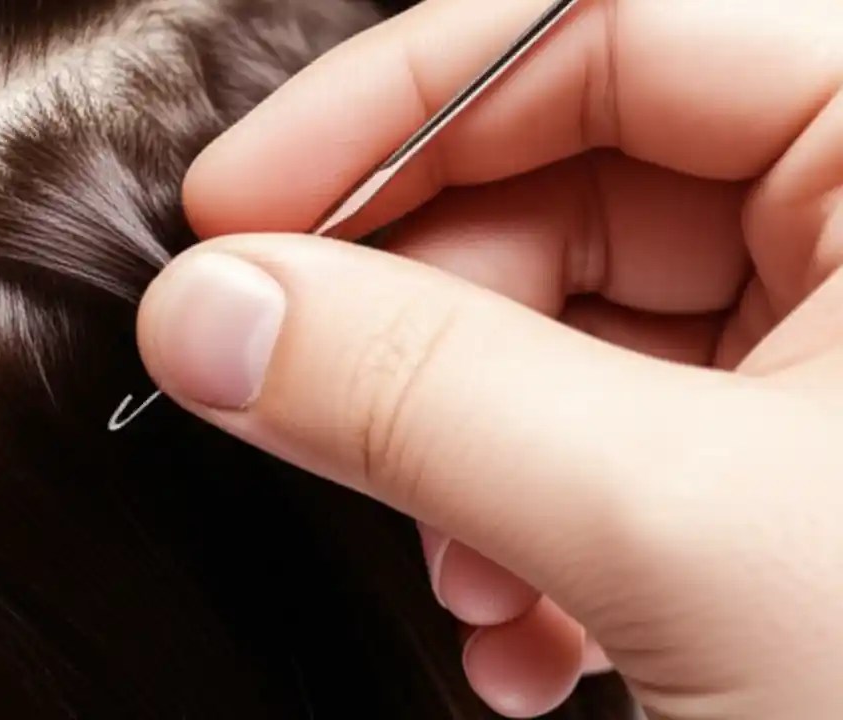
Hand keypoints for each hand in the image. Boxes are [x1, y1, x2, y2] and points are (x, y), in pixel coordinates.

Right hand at [134, 0, 842, 716]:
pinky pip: (609, 436)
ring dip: (465, 456)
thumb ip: (416, 394)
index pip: (598, 24)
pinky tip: (525, 634)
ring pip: (570, 330)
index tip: (240, 206)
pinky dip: (530, 528)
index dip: (388, 108)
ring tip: (463, 580)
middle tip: (292, 395)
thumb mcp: (681, 532)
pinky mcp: (799, 467)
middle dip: (415, 317)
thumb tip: (215, 312)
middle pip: (564, 184)